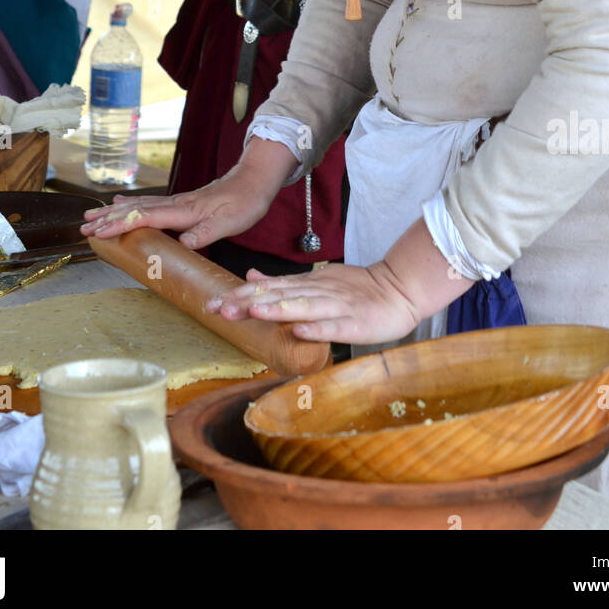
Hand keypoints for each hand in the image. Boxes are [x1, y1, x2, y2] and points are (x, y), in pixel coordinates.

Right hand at [80, 139, 296, 248]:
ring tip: (92, 217)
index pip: (145, 218)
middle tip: (84, 227)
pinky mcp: (181, 203)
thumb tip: (182, 243)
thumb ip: (206, 233)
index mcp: (185, 211)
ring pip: (139, 207)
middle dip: (108, 219)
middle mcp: (177, 204)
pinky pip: (148, 205)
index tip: (100, 231)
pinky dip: (130, 206)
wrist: (255, 181)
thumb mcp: (231, 222)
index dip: (121, 225)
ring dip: (114, 213)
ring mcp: (177, 202)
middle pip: (135, 211)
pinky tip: (120, 205)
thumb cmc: (245, 203)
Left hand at [201, 217, 478, 342]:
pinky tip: (298, 331)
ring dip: (277, 310)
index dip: (239, 296)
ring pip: (303, 306)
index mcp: (305, 285)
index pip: (266, 290)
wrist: (399, 288)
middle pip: (278, 297)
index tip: (210, 304)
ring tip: (253, 313)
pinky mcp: (355, 322)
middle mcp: (317, 292)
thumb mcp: (316, 279)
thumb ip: (283, 283)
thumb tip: (250, 277)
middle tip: (219, 309)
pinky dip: (315, 327)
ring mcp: (336, 306)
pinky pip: (333, 325)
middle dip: (248, 303)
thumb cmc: (356, 290)